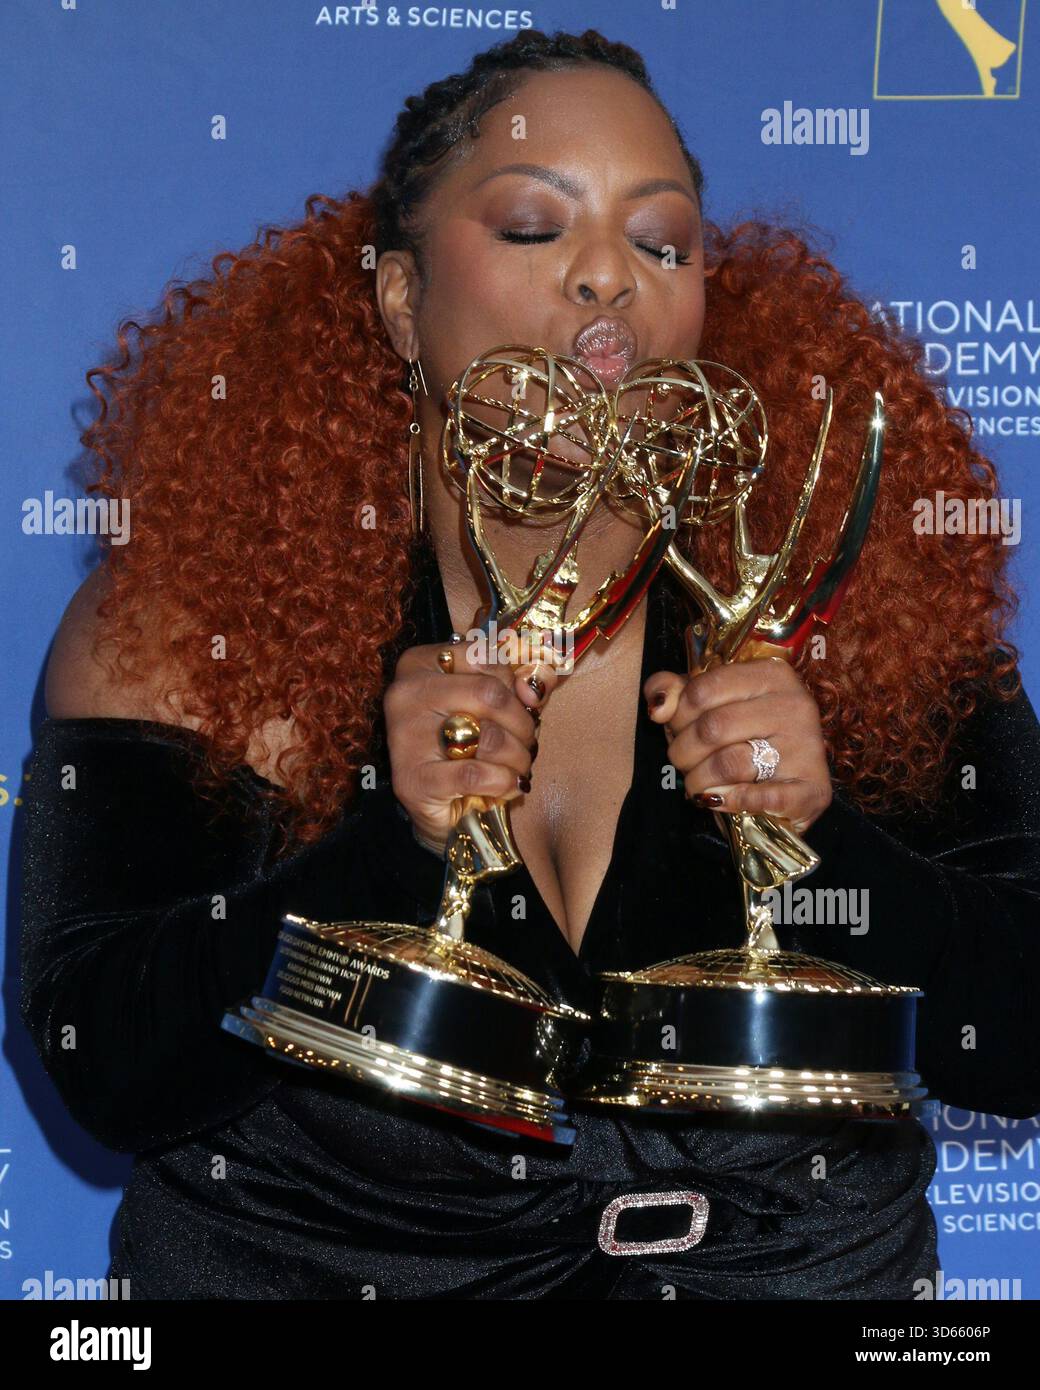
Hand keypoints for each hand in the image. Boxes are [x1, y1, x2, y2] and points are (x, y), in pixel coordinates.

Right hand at [384, 638, 560, 856]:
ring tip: (520, 766)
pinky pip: (476, 774)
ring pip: (488, 736)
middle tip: (529, 741)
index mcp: (421, 663)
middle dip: (523, 723)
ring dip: (519, 756)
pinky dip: (504, 782)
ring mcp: (405, 736)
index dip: (517, 680)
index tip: (528, 702)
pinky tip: (509, 785)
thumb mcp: (498, 704)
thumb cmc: (469, 746)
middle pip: (490, 693)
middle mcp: (406, 693)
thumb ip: (524, 680)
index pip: (485, 655)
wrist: (439, 807)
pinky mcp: (413, 779)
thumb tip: (538, 681)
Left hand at [643, 656, 832, 833]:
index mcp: (770, 674)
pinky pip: (764, 798)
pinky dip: (733, 802)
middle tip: (683, 763)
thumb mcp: (708, 704)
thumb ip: (674, 691)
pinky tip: (720, 801)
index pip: (702, 690)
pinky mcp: (814, 788)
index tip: (678, 730)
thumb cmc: (742, 738)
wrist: (788, 787)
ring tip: (697, 786)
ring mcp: (807, 746)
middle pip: (713, 728)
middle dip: (683, 753)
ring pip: (730, 764)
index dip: (677, 717)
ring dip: (699, 782)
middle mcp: (794, 704)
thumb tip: (659, 707)